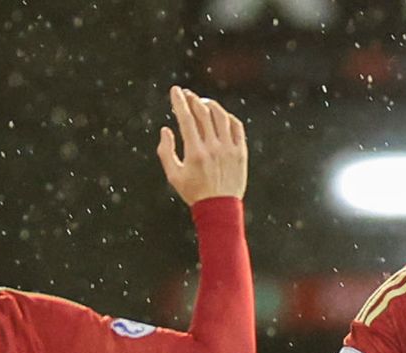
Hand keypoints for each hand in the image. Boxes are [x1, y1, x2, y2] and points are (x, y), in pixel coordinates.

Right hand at [157, 86, 246, 204]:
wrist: (220, 209)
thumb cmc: (194, 192)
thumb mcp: (173, 175)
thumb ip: (165, 151)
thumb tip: (166, 129)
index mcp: (195, 152)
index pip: (186, 119)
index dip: (179, 101)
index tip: (175, 91)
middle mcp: (213, 148)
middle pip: (203, 113)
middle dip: (193, 99)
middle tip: (187, 94)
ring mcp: (229, 149)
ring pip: (221, 116)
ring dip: (210, 105)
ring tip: (203, 102)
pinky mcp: (240, 152)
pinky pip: (236, 127)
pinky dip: (228, 117)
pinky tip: (220, 115)